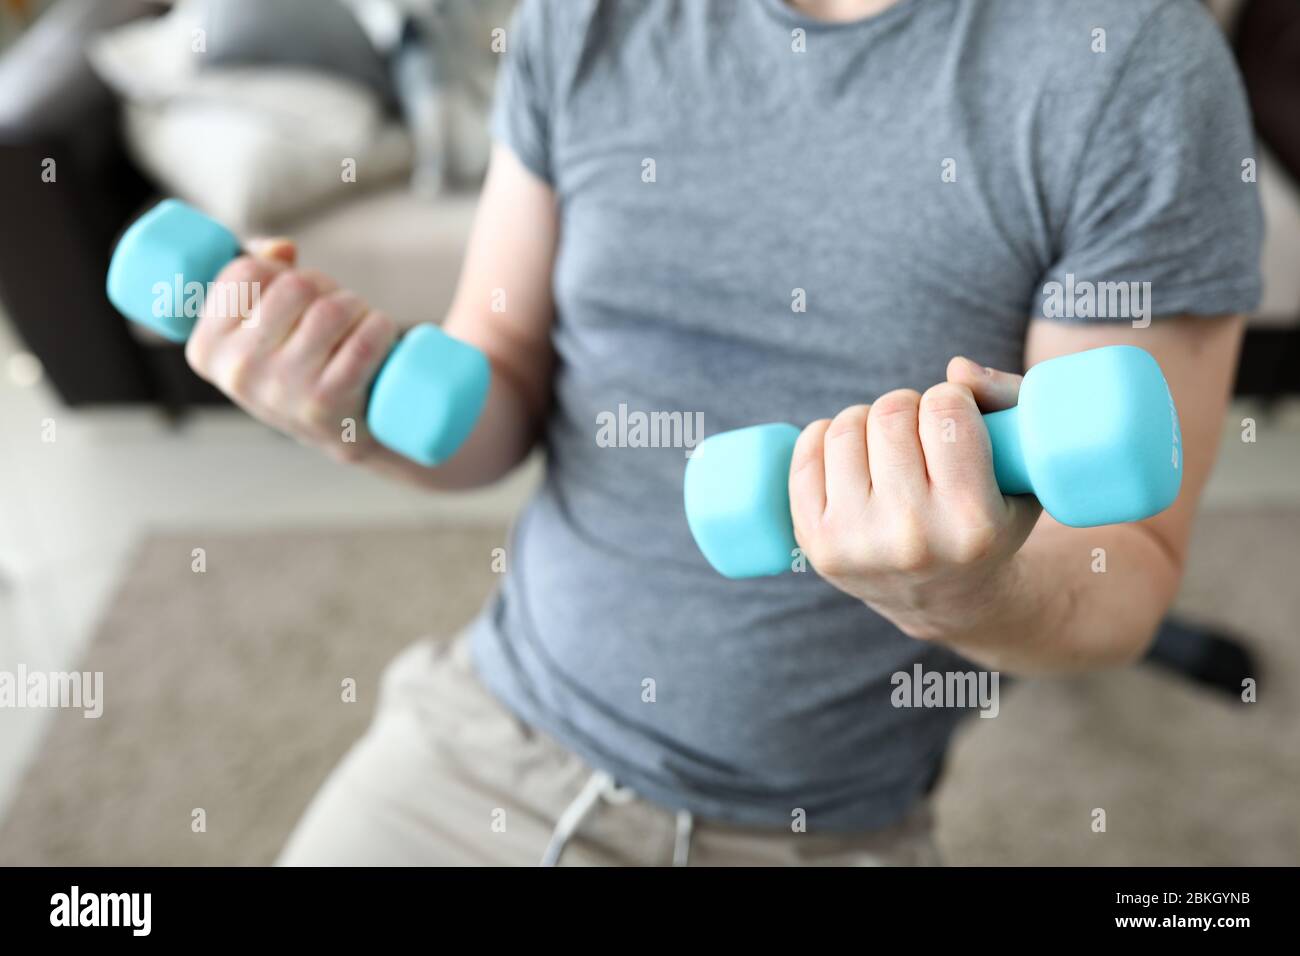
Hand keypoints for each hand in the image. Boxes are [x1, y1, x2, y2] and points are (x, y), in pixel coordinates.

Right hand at [184, 239, 398, 463]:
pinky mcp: (327, 402)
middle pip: (297, 285)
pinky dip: (382, 328)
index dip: (281, 270)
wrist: (343, 432)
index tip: (294, 296)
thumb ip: (259, 277)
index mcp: (208, 348)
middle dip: (327, 287)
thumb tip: (280, 248)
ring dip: (357, 307)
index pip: (246, 271)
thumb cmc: (302, 366)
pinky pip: (365, 340)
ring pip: (333, 309)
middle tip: (337, 311)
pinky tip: (381, 336)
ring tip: (359, 326)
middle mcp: (238, 371)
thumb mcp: (262, 329)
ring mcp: (282, 388)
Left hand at [788, 357, 1041, 641]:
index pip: (946, 411)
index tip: (953, 416)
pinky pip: (805, 455)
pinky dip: (822, 436)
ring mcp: (857, 542)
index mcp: (971, 522)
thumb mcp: (1024, 471)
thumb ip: (1009, 401)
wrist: (945, 598)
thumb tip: (957, 368)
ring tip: (885, 441)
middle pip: (892, 414)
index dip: (950, 399)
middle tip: (917, 431)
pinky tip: (847, 447)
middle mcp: (911, 536)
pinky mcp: (817, 543)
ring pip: (845, 428)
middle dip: (907, 407)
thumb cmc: (988, 519)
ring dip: (865, 419)